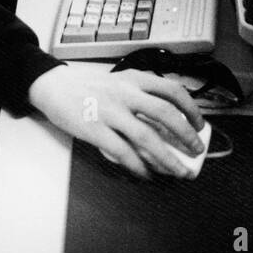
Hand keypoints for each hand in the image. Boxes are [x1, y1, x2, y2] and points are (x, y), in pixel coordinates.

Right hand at [27, 64, 206, 178]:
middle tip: (196, 150)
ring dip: (167, 157)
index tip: (199, 124)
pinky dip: (138, 166)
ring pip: (147, 137)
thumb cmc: (86, 86)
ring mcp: (110, 111)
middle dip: (186, 135)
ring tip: (179, 170)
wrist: (52, 86)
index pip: (172, 90)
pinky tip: (145, 174)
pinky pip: (122, 152)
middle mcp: (125, 93)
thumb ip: (140, 95)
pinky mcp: (95, 129)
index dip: (191, 109)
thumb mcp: (118, 81)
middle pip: (166, 114)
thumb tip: (167, 122)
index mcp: (133, 79)